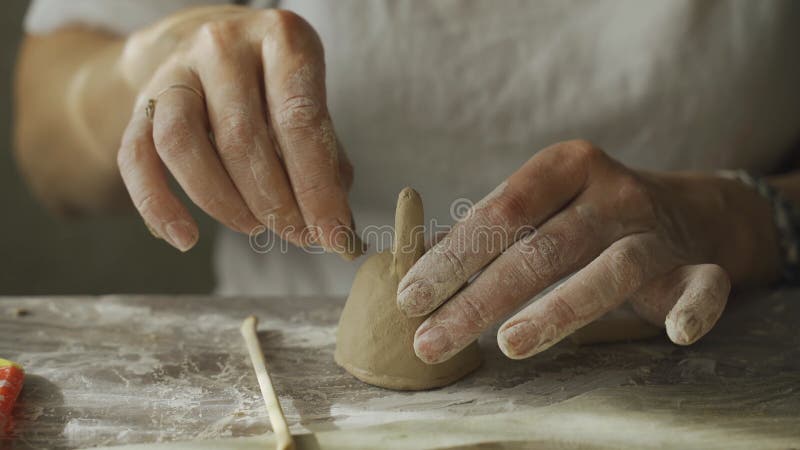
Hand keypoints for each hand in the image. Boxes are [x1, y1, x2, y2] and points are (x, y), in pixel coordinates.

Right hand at [115, 7, 356, 254]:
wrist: (207, 48)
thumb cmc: (273, 87)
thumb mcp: (310, 104)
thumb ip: (327, 160)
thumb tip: (339, 228)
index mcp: (282, 39)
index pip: (300, 120)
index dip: (318, 187)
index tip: (334, 235)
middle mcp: (224, 46)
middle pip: (241, 137)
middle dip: (274, 202)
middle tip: (296, 235)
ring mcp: (175, 70)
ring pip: (182, 144)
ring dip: (223, 202)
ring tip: (254, 227)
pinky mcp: (140, 101)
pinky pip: (136, 158)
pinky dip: (158, 206)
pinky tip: (186, 239)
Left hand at [397, 140, 780, 361]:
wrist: (687, 211)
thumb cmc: (588, 214)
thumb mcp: (540, 205)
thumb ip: (487, 229)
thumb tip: (414, 262)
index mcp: (566, 166)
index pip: (500, 212)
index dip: (452, 257)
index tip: (409, 299)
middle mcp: (613, 192)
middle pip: (541, 248)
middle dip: (479, 299)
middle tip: (431, 341)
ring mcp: (656, 230)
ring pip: (607, 271)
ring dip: (557, 312)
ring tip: (507, 345)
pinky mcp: (698, 267)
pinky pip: (703, 287)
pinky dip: (693, 309)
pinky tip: (675, 334)